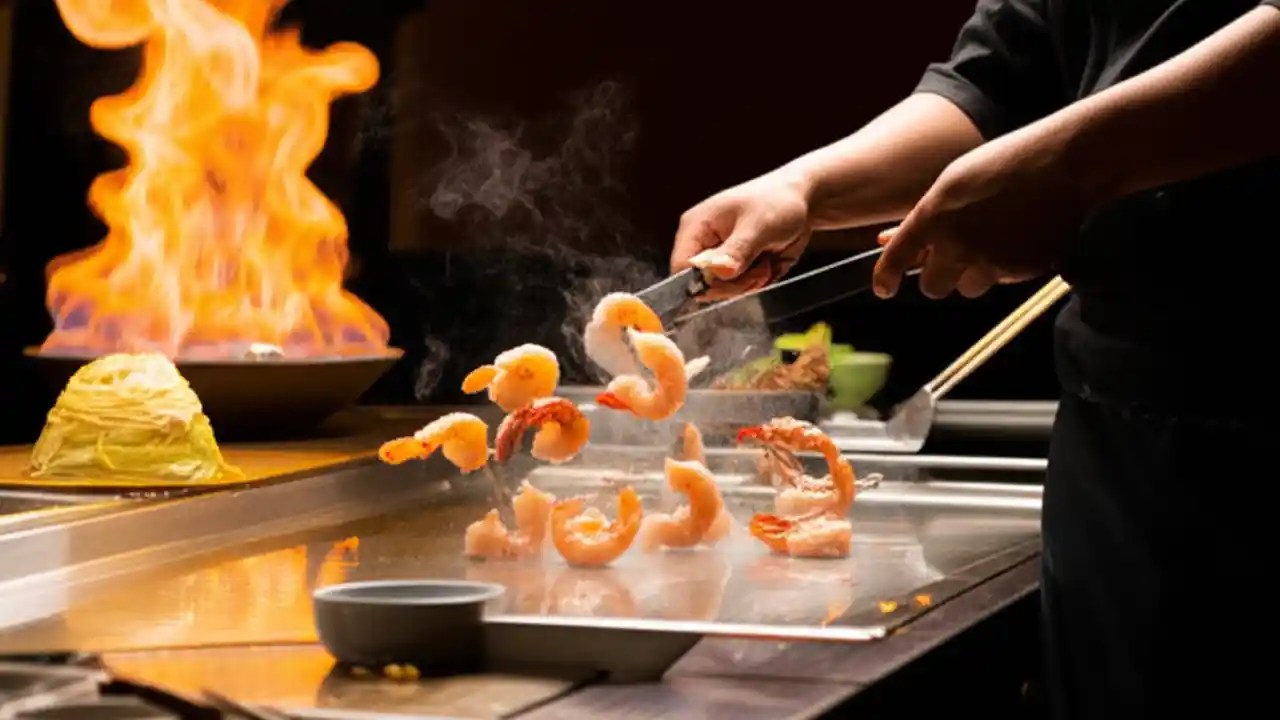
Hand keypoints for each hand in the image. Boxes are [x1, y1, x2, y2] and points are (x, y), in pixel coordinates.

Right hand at [671, 171, 811, 300]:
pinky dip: (758, 282)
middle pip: (703, 286)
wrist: (805, 199)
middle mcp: (702, 245)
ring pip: (723, 291)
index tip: (733, 278)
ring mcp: (720, 257)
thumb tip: (717, 272)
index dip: (703, 282)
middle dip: (734, 284)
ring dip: (749, 283)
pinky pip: (740, 289)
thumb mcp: (758, 226)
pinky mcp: (737, 267)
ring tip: (767, 262)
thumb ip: (736, 251)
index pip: (681, 269)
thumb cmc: (778, 202)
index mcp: (695, 227)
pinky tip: (769, 264)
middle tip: (760, 269)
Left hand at [872, 125, 1087, 298]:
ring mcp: (989, 261)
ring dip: (972, 274)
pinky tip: (1017, 238)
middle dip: (939, 277)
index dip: (885, 278)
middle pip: (933, 288)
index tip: (883, 290)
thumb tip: (886, 240)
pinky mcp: (1020, 272)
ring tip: (992, 240)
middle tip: (952, 258)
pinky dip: (1003, 268)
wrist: (1063, 164)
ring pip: (967, 288)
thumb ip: (922, 217)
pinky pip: (1000, 282)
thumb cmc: (1004, 165)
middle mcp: (957, 244)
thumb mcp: (953, 183)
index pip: (897, 258)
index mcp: (934, 216)